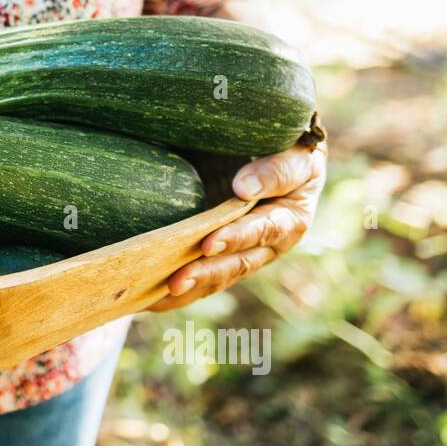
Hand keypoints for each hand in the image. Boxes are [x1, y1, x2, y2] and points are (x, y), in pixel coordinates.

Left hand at [151, 143, 326, 311]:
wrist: (276, 149)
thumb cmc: (289, 147)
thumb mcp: (296, 153)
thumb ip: (278, 170)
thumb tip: (243, 190)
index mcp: (291, 219)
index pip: (263, 231)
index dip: (236, 238)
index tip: (208, 244)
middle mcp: (269, 245)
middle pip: (237, 264)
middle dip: (206, 273)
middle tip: (176, 281)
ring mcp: (244, 254)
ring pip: (218, 277)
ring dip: (190, 287)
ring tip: (158, 296)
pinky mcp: (222, 256)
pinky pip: (203, 278)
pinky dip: (179, 290)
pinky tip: (150, 298)